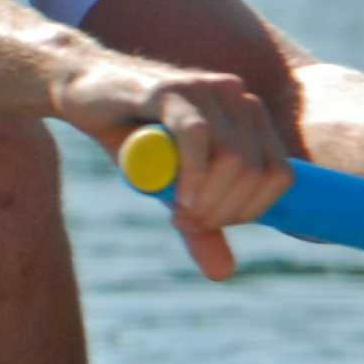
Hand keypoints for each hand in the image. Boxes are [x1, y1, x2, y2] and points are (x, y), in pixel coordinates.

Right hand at [56, 58, 292, 279]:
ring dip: (209, 198)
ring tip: (181, 212)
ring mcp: (205, 88)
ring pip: (233, 156)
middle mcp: (235, 96)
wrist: (84, 94)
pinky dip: (192, 174)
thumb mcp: (171, 188)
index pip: (279, 174)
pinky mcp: (171, 89)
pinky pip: (197, 135)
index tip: (211, 223)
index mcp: (248, 116)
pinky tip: (178, 197)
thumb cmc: (132, 138)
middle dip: (226, 210)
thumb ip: (200, 224)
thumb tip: (224, 274)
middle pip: (257, 170)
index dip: (251, 210)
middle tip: (190, 222)